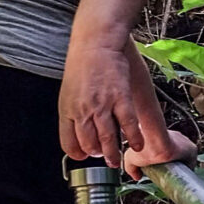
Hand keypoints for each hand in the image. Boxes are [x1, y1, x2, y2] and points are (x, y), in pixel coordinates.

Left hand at [59, 37, 198, 171]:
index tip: (86, 155)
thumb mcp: (69, 92)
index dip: (79, 153)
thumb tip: (82, 132)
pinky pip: (127, 124)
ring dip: (114, 153)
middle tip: (105, 156)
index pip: (69, 143)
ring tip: (117, 160)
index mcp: (67, 110)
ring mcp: (101, 105)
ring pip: (108, 139)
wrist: (95, 43)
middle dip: (98, 154)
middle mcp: (82, 110)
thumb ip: (75, 112)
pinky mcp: (120, 97)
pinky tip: (136, 144)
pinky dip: (133, 138)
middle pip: (89, 144)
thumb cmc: (83, 65)